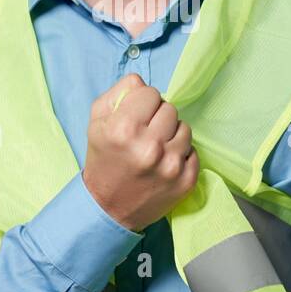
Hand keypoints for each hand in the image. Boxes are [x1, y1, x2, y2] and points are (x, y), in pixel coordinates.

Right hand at [82, 73, 198, 231]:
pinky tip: (164, 162)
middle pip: (170, 108)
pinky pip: (193, 150)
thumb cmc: (103, 160)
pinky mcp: (186, 180)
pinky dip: (181, 154)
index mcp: (125, 129)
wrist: (108, 209)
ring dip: (171, 134)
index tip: (135, 116)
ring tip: (156, 148)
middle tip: (145, 133)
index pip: (150, 92)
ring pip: (185, 127)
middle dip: (157, 117)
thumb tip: (142, 83)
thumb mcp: (97, 122)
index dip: (142, 102)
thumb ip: (119, 93)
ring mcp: (171, 165)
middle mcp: (150, 146)